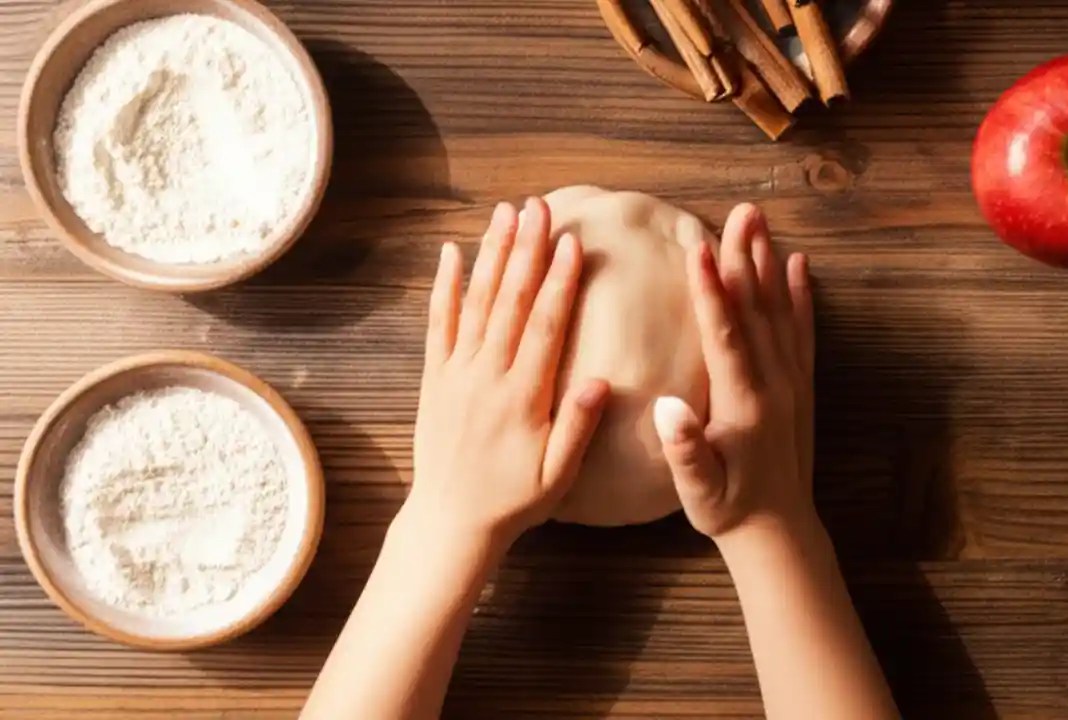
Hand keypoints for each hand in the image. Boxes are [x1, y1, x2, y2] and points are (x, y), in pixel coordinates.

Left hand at [410, 198, 609, 547]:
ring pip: (475, 303)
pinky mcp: (435, 378)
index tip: (571, 243)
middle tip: (538, 207)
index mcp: (522, 397)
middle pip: (508, 302)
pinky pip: (438, 324)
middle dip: (526, 251)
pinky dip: (445, 287)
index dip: (559, 283)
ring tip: (504, 213)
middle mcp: (486, 377)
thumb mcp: (556, 476)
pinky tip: (452, 252)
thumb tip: (600, 380)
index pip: (543, 327)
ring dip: (492, 255)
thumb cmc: (513, 501)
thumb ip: (578, 427)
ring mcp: (457, 373)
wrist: (450, 520)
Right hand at [653, 204, 814, 539]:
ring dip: (768, 264)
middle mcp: (773, 384)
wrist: (777, 529)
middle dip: (745, 257)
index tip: (699, 248)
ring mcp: (791, 382)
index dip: (710, 290)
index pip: (725, 335)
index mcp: (743, 403)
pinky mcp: (800, 385)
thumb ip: (686, 449)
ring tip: (760, 222)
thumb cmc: (726, 508)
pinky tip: (798, 264)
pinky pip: (802, 331)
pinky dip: (802, 296)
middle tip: (740, 212)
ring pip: (779, 311)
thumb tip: (667, 406)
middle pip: (757, 309)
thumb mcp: (698, 489)